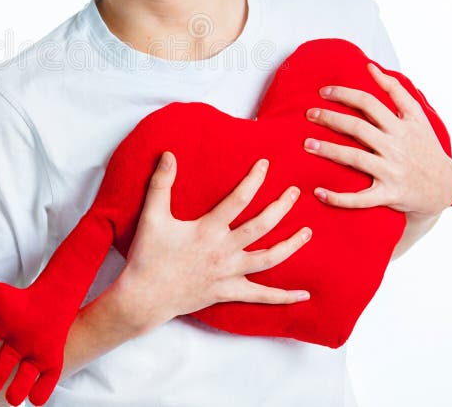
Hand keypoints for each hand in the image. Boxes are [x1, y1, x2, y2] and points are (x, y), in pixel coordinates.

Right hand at [115, 151, 311, 333]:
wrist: (144, 297)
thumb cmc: (148, 255)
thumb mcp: (152, 216)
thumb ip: (161, 183)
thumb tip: (168, 154)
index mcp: (208, 230)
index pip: (238, 200)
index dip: (254, 180)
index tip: (265, 164)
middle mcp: (224, 251)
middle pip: (262, 226)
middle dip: (281, 207)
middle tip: (295, 192)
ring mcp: (229, 274)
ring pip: (269, 259)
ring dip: (291, 245)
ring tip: (307, 233)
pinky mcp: (228, 292)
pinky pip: (261, 296)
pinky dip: (283, 297)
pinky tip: (303, 296)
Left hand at [303, 62, 451, 215]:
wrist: (445, 185)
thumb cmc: (425, 146)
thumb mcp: (417, 115)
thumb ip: (395, 89)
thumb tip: (370, 67)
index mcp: (402, 125)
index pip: (369, 102)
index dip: (344, 94)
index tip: (323, 91)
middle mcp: (397, 146)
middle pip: (358, 128)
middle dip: (330, 118)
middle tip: (309, 114)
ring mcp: (392, 171)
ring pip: (355, 158)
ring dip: (328, 150)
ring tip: (306, 144)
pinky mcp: (389, 194)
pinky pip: (361, 198)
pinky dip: (339, 198)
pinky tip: (318, 192)